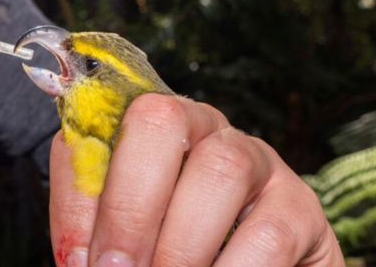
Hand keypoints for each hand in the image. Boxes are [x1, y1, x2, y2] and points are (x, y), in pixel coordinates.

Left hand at [49, 94, 342, 265]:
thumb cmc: (169, 250)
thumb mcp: (129, 236)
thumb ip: (98, 236)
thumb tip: (77, 261)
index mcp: (146, 126)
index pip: (99, 129)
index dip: (79, 194)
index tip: (74, 259)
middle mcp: (204, 127)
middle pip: (161, 123)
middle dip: (129, 207)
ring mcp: (259, 160)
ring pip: (221, 171)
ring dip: (181, 244)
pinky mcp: (301, 207)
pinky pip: (268, 234)